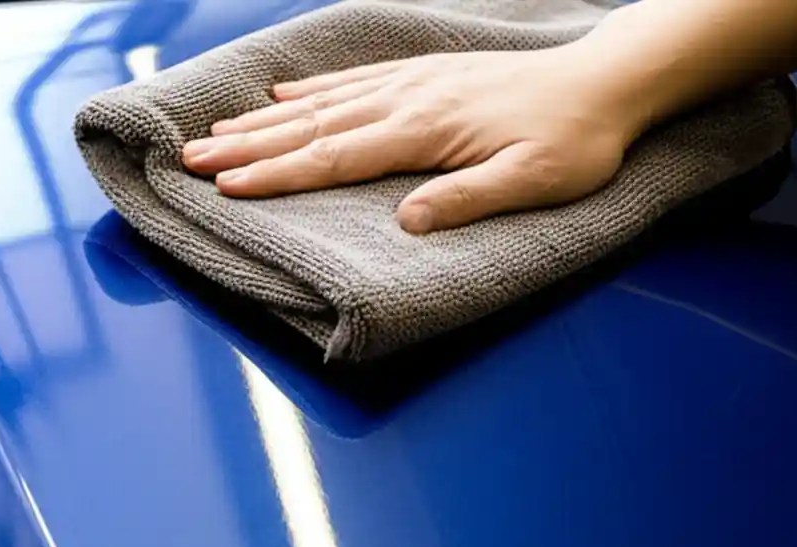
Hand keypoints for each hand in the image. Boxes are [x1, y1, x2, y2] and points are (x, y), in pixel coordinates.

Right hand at [182, 42, 645, 233]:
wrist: (605, 81)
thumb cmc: (574, 141)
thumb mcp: (534, 180)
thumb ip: (467, 200)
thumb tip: (405, 222)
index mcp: (425, 131)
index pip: (334, 157)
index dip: (277, 175)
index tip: (227, 188)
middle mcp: (406, 101)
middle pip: (311, 128)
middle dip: (247, 148)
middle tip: (190, 161)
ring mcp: (411, 83)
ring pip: (322, 103)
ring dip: (264, 121)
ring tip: (215, 133)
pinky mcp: (423, 75)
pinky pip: (352, 79)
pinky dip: (311, 90)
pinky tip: (282, 95)